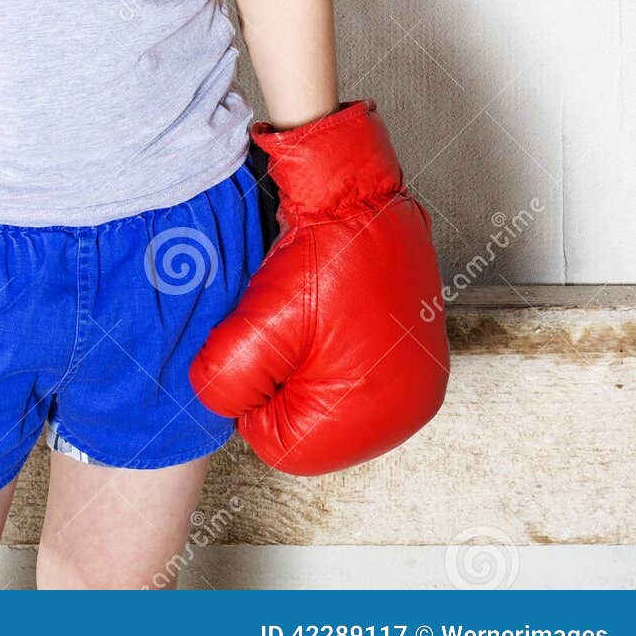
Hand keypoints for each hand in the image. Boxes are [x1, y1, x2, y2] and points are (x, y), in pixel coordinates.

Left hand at [189, 99, 448, 474]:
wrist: (355, 189)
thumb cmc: (319, 255)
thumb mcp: (255, 327)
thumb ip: (225, 384)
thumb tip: (220, 404)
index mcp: (379, 415)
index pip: (286, 446)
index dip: (254, 398)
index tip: (256, 345)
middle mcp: (410, 407)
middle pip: (312, 427)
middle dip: (280, 385)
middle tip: (277, 328)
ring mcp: (416, 376)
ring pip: (330, 398)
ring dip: (303, 366)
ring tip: (300, 315)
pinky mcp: (411, 348)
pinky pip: (354, 371)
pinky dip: (328, 350)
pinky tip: (320, 313)